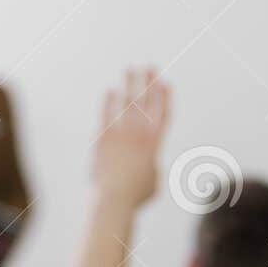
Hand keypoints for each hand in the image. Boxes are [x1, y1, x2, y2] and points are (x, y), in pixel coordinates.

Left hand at [92, 68, 170, 209]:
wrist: (113, 200)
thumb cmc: (135, 197)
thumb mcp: (153, 182)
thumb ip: (152, 167)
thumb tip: (149, 165)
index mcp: (154, 144)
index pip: (162, 114)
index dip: (164, 97)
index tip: (164, 82)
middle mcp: (138, 135)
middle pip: (145, 102)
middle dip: (148, 82)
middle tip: (149, 66)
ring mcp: (120, 135)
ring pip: (126, 103)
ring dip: (129, 84)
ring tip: (130, 69)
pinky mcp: (103, 139)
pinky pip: (106, 115)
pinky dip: (108, 102)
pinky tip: (109, 91)